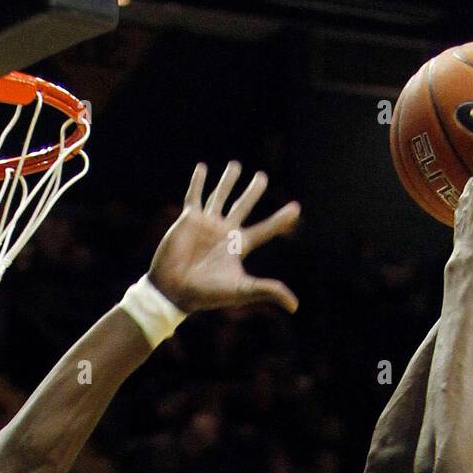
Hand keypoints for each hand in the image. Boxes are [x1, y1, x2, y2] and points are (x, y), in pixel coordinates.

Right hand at [149, 161, 300, 315]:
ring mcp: (207, 224)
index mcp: (239, 247)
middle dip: (253, 192)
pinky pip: (194, 197)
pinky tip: (203, 168)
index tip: (296, 208)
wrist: (175, 290)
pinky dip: (198, 182)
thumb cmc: (207, 294)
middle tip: (262, 177)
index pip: (265, 229)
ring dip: (227, 181)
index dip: (280, 220)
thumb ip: (268, 291)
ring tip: (236, 166)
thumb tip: (295, 306)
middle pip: (243, 206)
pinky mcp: (189, 219)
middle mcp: (225, 232)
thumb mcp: (242, 291)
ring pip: (220, 196)